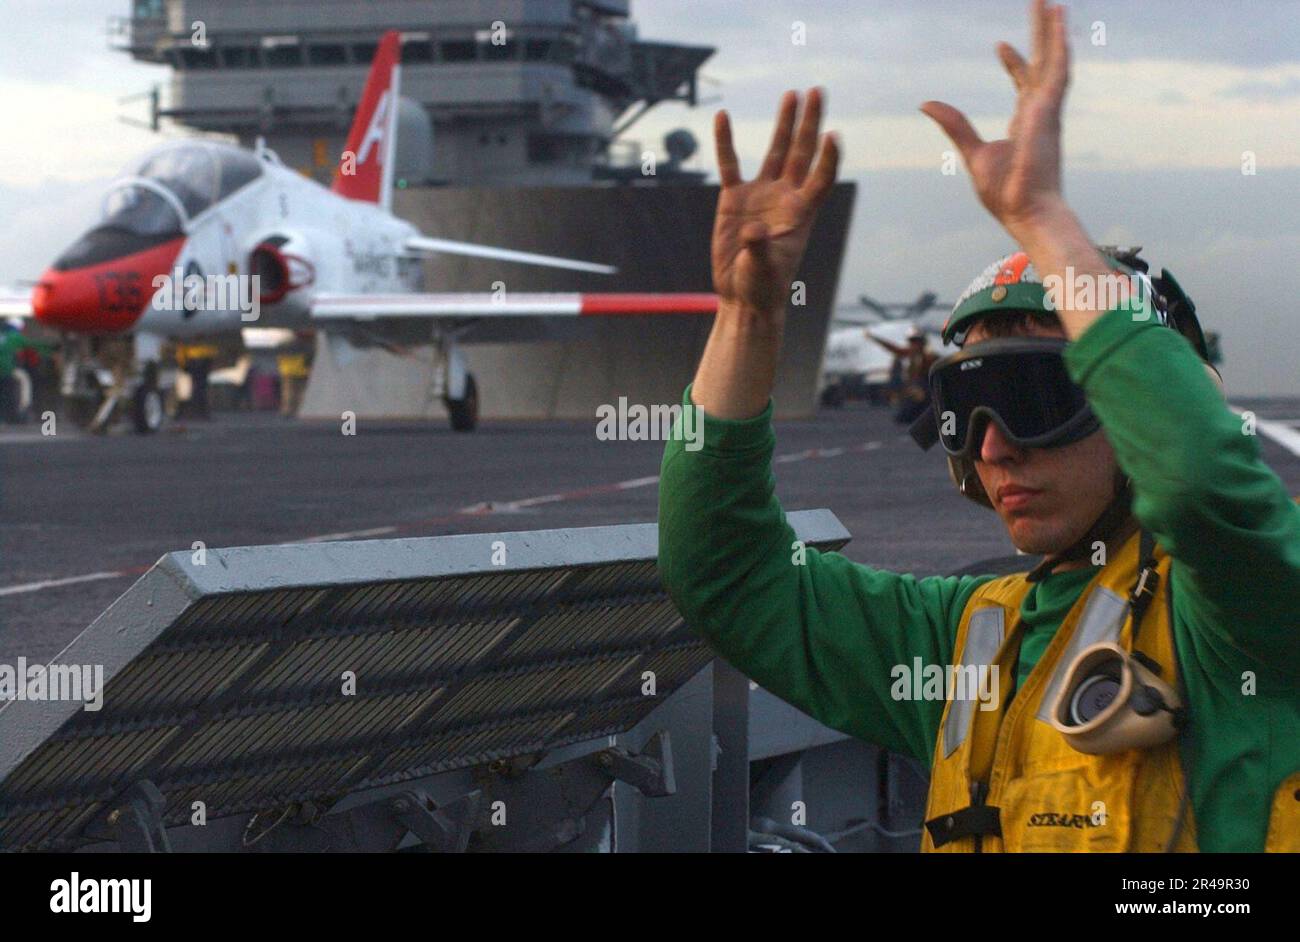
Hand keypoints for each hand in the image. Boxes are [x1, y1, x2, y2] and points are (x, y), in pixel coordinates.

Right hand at [711, 89, 839, 319]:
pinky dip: (725, 142)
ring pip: (775, 151)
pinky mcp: (735, 199)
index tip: (833, 135)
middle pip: (802, 152)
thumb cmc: (763, 287)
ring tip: (792, 95)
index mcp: (802, 213)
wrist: (743, 295)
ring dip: (784, 124)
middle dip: (810, 122)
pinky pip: (730, 164)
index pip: (820, 178)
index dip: (829, 158)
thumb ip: (761, 249)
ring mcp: (761, 195)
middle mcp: (785, 197)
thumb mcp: (764, 270)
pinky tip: (723, 117)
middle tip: (817, 91)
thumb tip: (753, 231)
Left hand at [920, 0, 1069, 234]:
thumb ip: (955, 124)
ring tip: (1053, 2)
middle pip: (1042, 63)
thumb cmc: (1005, 193)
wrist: (1026, 212)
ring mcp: (1048, 111)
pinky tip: (1058, 22)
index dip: (1014, 63)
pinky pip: (1059, 70)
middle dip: (1041, 34)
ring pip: (1054, 60)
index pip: (1023, 84)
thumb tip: (927, 103)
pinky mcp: (1050, 111)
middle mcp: (1041, 112)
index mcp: (1026, 123)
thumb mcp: (973, 152)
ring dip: (1054, 30)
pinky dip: (1060, 46)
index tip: (1001, 45)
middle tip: (1041, 5)